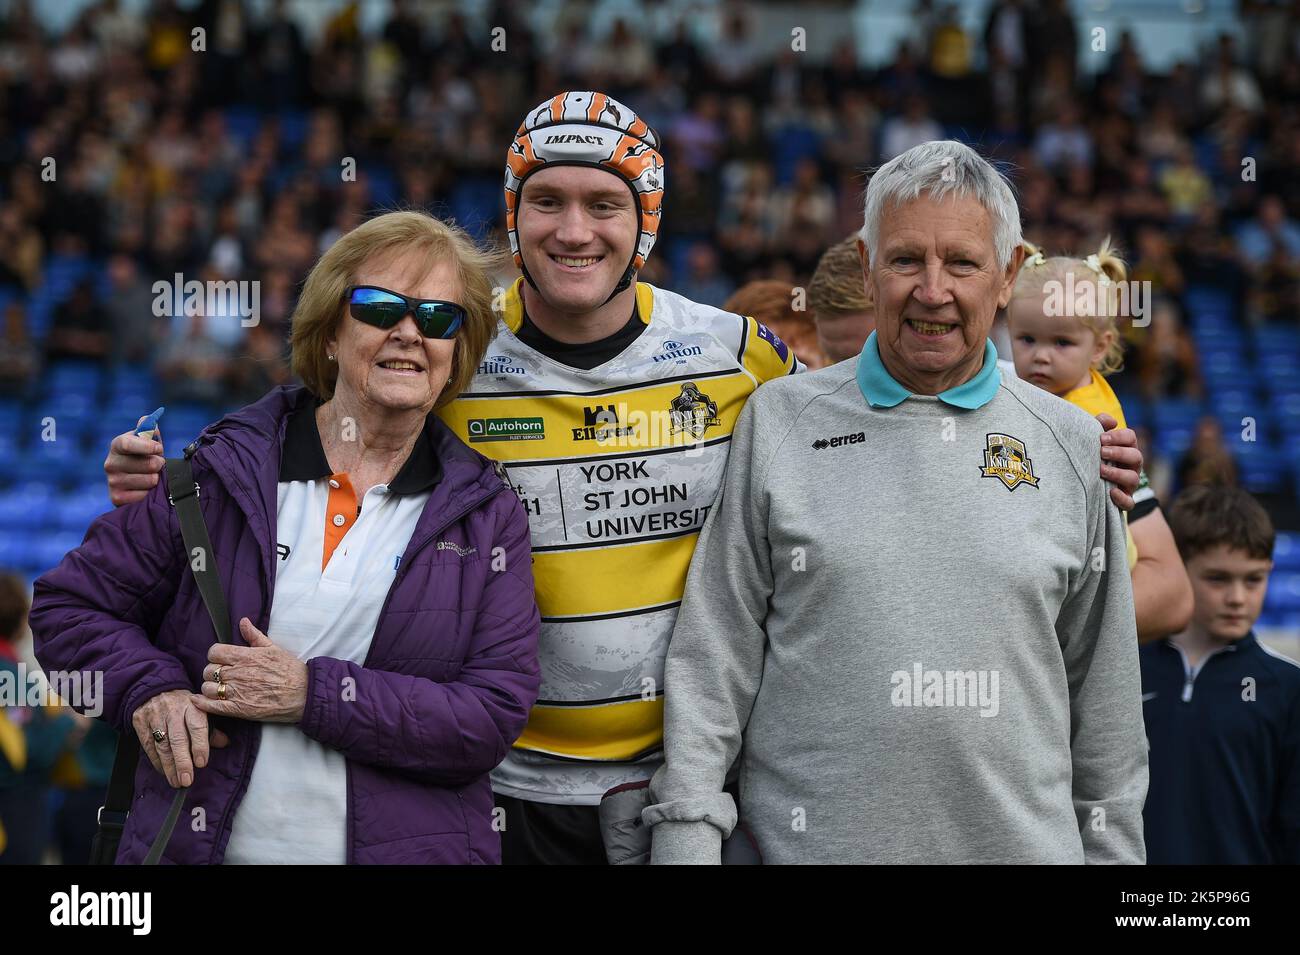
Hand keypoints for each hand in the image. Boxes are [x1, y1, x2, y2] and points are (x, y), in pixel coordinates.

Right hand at [105, 416, 164, 506]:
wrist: (137, 482)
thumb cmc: (146, 457)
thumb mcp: (150, 443)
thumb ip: (150, 431)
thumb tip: (149, 420)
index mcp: (117, 445)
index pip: (127, 443)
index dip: (147, 446)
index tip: (159, 448)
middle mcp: (110, 463)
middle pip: (147, 464)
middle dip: (158, 464)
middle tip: (157, 465)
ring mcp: (112, 482)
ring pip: (150, 481)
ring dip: (156, 479)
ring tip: (151, 477)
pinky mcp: (116, 498)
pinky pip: (145, 496)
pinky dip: (150, 494)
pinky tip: (145, 490)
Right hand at [131, 688, 230, 787]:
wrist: (155, 688)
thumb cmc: (183, 704)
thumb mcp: (200, 709)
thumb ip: (211, 728)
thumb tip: (224, 743)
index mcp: (192, 706)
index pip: (197, 726)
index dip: (200, 745)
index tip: (201, 763)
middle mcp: (173, 711)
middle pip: (178, 739)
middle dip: (182, 762)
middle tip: (187, 780)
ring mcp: (155, 717)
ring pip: (162, 745)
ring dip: (169, 766)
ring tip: (176, 781)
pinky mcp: (141, 722)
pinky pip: (148, 745)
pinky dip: (156, 761)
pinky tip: (164, 771)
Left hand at [192, 618, 308, 723]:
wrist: (304, 694)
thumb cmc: (291, 670)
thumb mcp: (274, 648)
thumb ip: (254, 636)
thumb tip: (243, 622)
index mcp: (246, 656)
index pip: (215, 652)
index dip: (216, 655)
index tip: (222, 660)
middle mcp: (238, 673)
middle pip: (209, 670)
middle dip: (213, 672)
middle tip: (222, 675)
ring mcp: (237, 692)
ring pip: (208, 688)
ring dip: (210, 688)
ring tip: (219, 689)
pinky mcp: (238, 709)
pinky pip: (211, 706)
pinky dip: (201, 703)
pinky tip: (199, 701)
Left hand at [1096, 413, 1142, 510]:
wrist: (1087, 483)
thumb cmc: (1092, 456)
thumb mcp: (1094, 439)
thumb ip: (1100, 424)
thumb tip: (1112, 421)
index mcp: (1125, 448)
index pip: (1131, 437)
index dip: (1119, 436)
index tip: (1102, 438)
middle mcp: (1131, 465)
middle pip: (1136, 456)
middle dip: (1119, 453)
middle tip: (1101, 452)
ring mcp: (1129, 483)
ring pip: (1133, 478)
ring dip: (1118, 473)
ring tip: (1100, 470)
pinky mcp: (1124, 500)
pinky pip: (1129, 502)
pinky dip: (1122, 498)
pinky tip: (1111, 493)